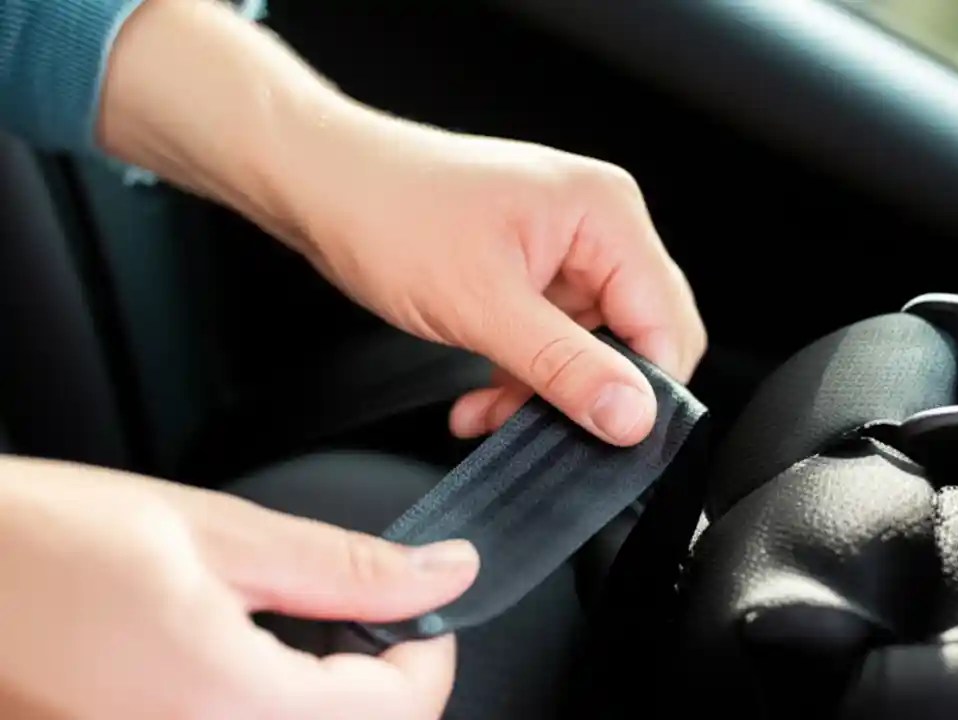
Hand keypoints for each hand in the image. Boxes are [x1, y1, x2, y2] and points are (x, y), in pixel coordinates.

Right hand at [0, 456, 478, 719]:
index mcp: (229, 703)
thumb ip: (347, 569)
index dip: (430, 657)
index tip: (422, 611)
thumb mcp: (219, 533)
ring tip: (306, 638)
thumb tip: (447, 574)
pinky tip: (254, 668)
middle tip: (366, 619)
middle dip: (388, 685)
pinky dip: (278, 711)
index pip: (399, 712)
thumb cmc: (53, 541)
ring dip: (336, 702)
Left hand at [275, 116, 706, 445]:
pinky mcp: (532, 273)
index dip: (647, 386)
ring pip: (590, 351)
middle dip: (588, 393)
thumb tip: (633, 415)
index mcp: (605, 213)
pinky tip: (480, 400)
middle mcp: (596, 226)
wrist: (320, 185)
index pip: (665, 319)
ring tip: (490, 413)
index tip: (611, 438)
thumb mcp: (483, 306)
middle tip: (542, 428)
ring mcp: (564, 251)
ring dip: (544, 393)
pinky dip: (522, 378)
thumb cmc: (390, 213)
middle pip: (636, 337)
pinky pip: (553, 343)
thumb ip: (565, 366)